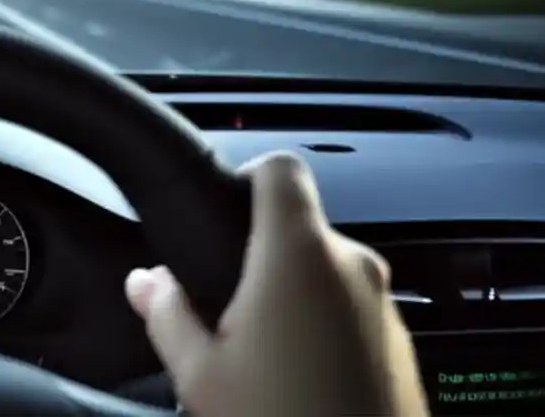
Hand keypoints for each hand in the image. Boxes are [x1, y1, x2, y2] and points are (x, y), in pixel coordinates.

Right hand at [125, 152, 427, 416]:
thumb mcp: (200, 373)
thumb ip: (166, 313)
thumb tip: (144, 282)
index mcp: (297, 254)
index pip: (280, 168)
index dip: (246, 178)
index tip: (222, 213)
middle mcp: (351, 265)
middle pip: (296, 226)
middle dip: (258, 258)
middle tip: (224, 311)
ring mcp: (383, 303)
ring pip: (324, 271)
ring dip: (291, 296)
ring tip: (259, 355)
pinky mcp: (399, 340)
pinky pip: (350, 309)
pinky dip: (321, 327)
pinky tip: (296, 376)